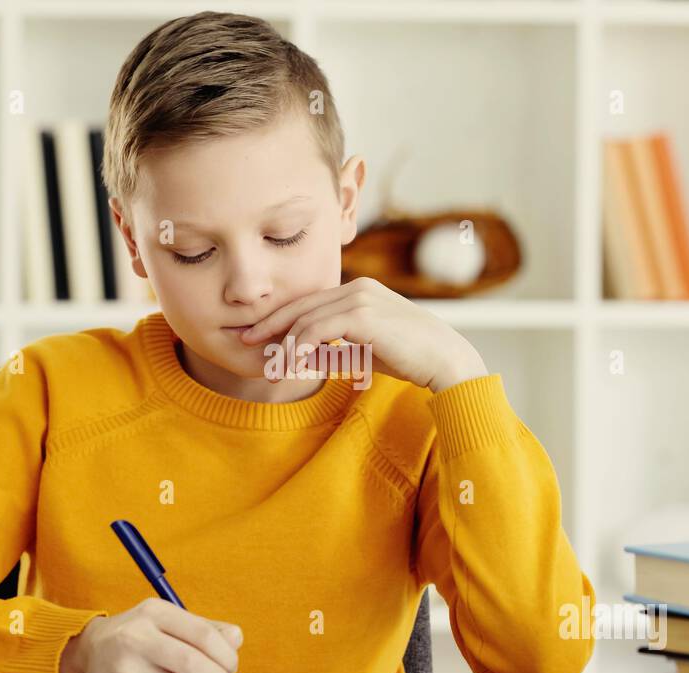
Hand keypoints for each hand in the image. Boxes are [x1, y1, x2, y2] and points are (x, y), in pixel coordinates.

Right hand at [59, 598, 242, 672]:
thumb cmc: (143, 633)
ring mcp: (127, 667)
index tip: (232, 663)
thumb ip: (208, 628)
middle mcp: (137, 637)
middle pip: (193, 664)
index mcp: (154, 612)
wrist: (93, 650)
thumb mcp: (171, 619)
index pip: (203, 635)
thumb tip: (236, 639)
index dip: (226, 654)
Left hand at [240, 277, 487, 391]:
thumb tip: (299, 359)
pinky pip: (318, 330)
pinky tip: (291, 367)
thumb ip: (331, 351)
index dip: (279, 318)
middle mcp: (356, 287)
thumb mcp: (362, 352)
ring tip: (270, 368)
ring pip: (306, 319)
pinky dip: (300, 348)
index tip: (257, 335)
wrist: (444, 359)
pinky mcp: (362, 314)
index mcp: (357, 291)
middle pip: (300, 305)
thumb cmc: (410, 357)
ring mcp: (359, 298)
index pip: (308, 302)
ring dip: (283, 345)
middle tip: (244, 340)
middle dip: (269, 324)